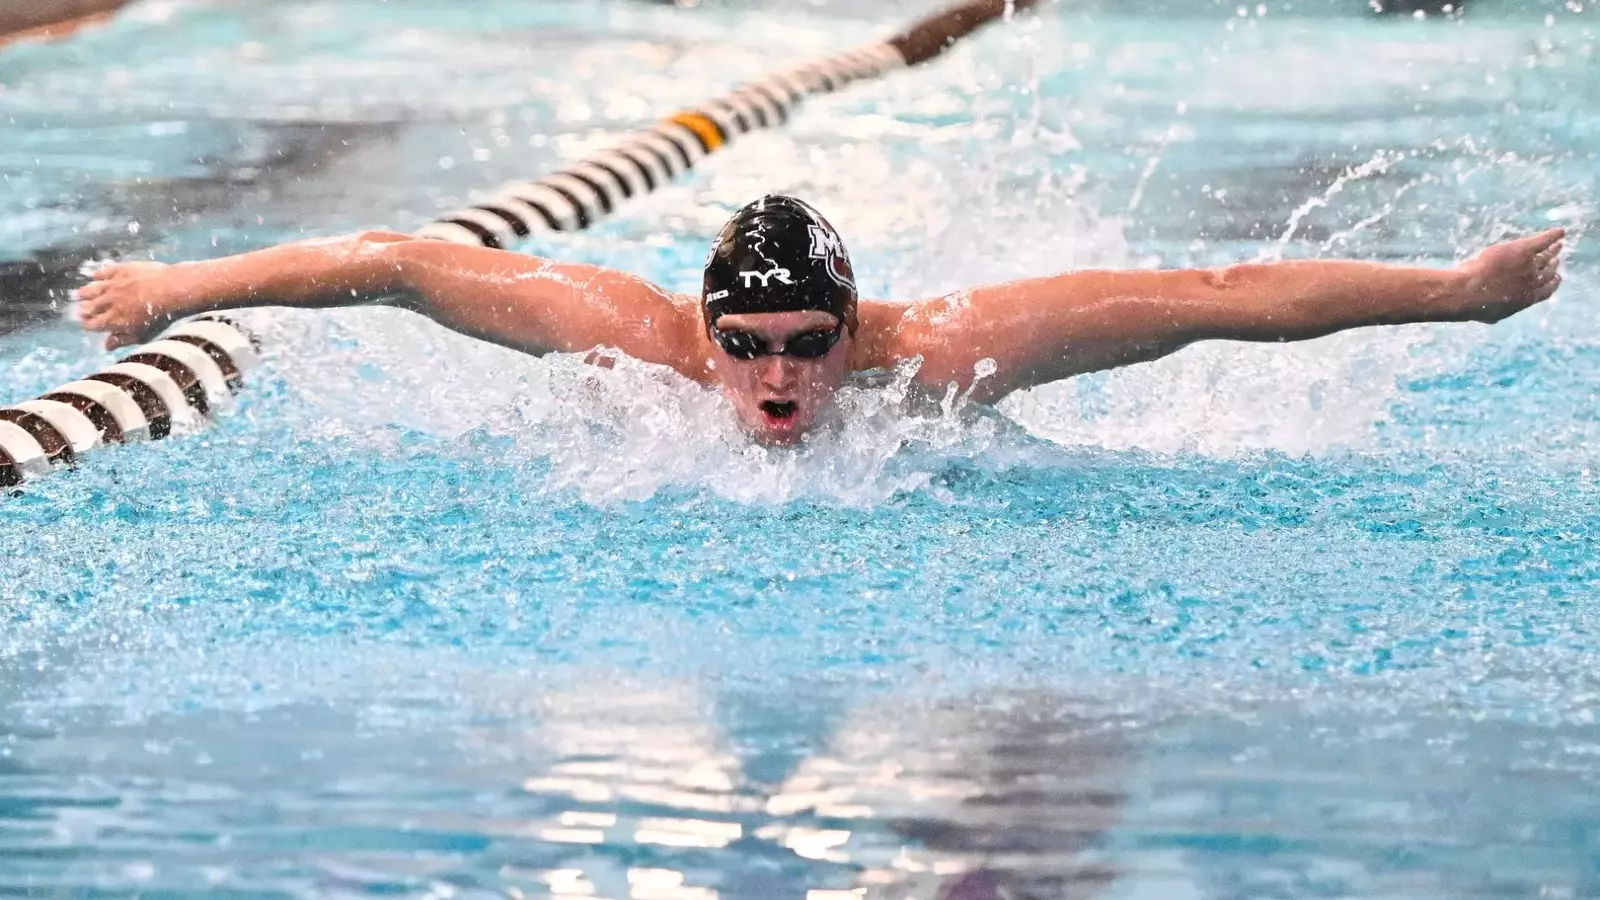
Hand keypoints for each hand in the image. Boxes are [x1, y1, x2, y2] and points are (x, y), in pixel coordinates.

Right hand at [76, 261, 194, 349]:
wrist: (172, 290)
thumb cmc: (161, 315)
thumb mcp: (143, 334)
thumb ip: (123, 340)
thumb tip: (106, 346)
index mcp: (113, 320)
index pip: (91, 324)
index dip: (87, 325)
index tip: (87, 324)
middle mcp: (108, 302)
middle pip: (88, 307)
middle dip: (84, 310)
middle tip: (82, 310)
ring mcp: (113, 285)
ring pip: (90, 290)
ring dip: (84, 293)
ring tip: (80, 295)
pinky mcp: (120, 270)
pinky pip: (102, 273)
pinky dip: (96, 276)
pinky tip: (94, 277)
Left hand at [1455, 228, 1564, 322]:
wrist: (1468, 292)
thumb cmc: (1473, 306)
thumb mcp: (1489, 315)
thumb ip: (1498, 311)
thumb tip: (1493, 316)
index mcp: (1527, 299)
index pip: (1547, 290)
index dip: (1553, 283)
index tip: (1557, 277)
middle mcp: (1533, 282)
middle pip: (1547, 271)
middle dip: (1552, 265)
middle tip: (1555, 257)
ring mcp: (1529, 266)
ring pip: (1546, 256)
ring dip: (1553, 250)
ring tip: (1557, 244)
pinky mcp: (1523, 250)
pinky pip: (1543, 241)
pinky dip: (1553, 235)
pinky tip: (1560, 232)